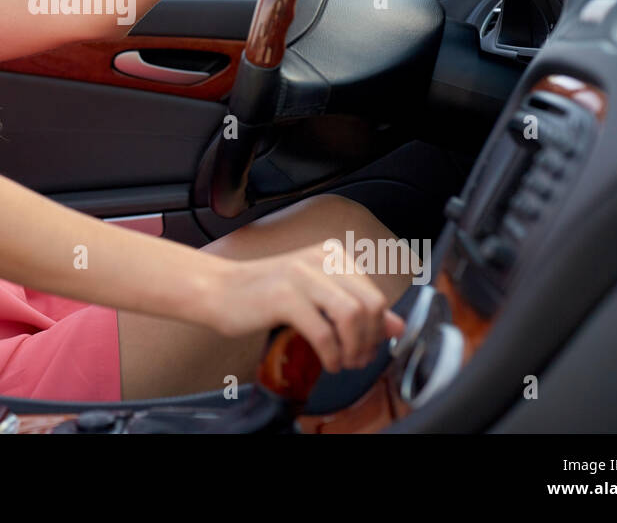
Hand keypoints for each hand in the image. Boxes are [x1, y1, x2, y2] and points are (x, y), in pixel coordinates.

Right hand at [209, 240, 404, 372]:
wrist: (218, 290)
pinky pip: (324, 332)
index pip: (374, 294)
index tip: (366, 346)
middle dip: (370, 340)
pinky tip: (328, 362)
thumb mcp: (315, 296)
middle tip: (357, 359)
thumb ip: (356, 307)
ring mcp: (301, 275)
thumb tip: (397, 325)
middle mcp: (319, 258)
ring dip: (353, 349)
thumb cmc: (263, 293)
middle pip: (370, 304)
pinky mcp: (284, 297)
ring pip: (352, 316)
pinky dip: (332, 354)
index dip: (377, 327)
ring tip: (343, 362)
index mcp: (330, 253)